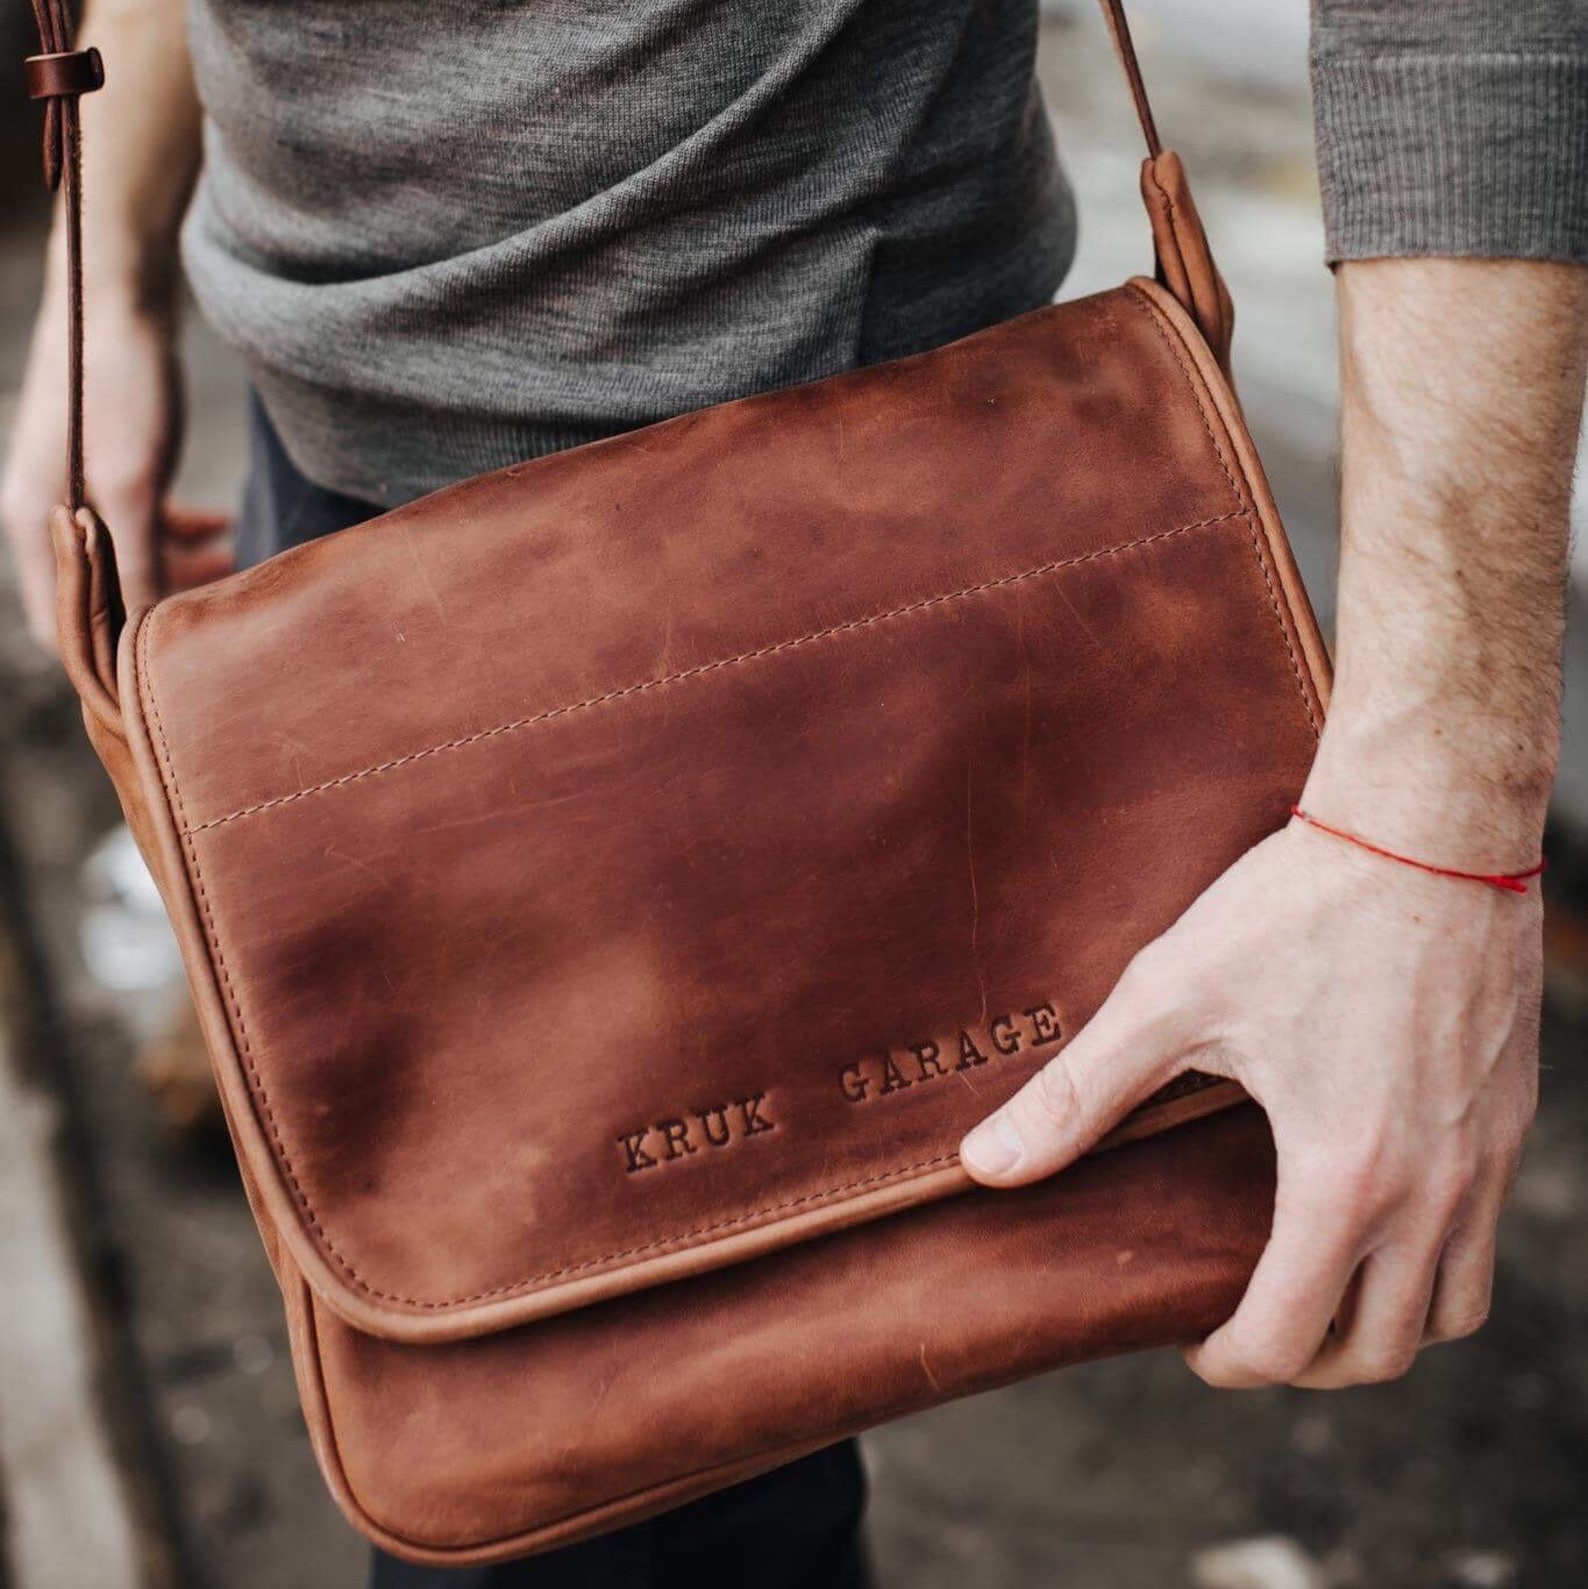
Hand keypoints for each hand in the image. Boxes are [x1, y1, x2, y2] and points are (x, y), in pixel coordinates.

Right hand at [1, 244, 225, 652]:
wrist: (119, 297)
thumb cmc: (119, 388)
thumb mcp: (135, 488)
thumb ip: (137, 564)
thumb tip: (152, 636)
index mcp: (34, 526)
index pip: (61, 627)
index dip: (110, 662)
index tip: (170, 680)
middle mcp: (44, 513)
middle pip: (99, 597)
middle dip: (156, 618)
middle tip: (221, 631)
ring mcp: (75, 488)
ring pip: (127, 560)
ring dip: (179, 575)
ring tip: (239, 574)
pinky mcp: (107, 465)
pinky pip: (141, 523)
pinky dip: (181, 535)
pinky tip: (229, 526)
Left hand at [959, 816, 1538, 1388]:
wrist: (1430, 824)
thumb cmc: (1298, 907)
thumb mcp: (1170, 999)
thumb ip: (1078, 1095)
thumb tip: (985, 1165)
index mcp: (1343, 1175)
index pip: (1290, 1334)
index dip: (1229, 1361)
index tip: (1190, 1341)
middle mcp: (1434, 1188)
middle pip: (1382, 1350)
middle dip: (1304, 1362)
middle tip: (1244, 1326)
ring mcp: (1486, 1156)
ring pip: (1453, 1309)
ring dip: (1380, 1327)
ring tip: (1312, 1288)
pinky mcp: (1512, 1115)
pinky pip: (1485, 1236)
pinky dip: (1432, 1265)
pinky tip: (1373, 1211)